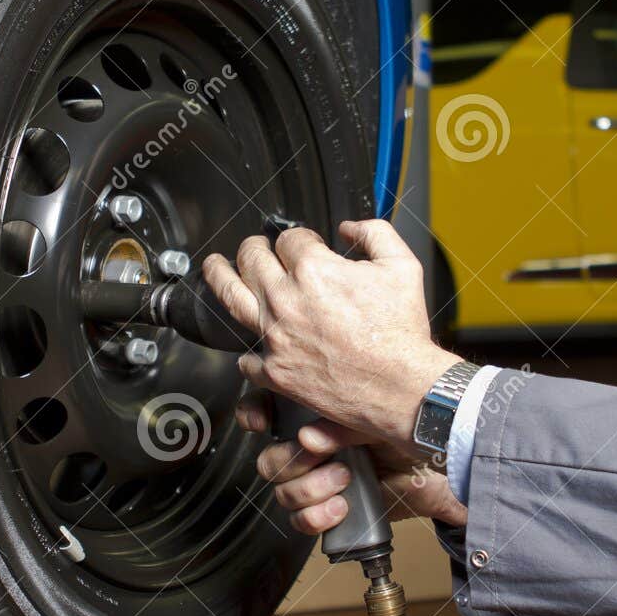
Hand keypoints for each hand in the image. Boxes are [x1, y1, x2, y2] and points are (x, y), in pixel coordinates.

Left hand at [201, 218, 461, 449]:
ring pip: (232, 298)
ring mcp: (276, 337)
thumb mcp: (402, 266)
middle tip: (256, 247)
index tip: (305, 244)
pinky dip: (249, 350)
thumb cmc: (403, 332)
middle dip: (255, 247)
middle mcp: (286, 300)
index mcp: (313, 269)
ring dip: (219, 276)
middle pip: (252, 259)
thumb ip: (374, 233)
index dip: (299, 238)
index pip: (289, 239)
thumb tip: (349, 228)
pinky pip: (248, 358)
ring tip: (214, 266)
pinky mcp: (276, 372)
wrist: (402, 388)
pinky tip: (250, 343)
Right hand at [237, 395, 467, 532]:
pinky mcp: (329, 510)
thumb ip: (344, 421)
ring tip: (343, 480)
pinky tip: (340, 507)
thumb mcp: (377, 415)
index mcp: (318, 412)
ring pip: (283, 490)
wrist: (442, 471)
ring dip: (309, 488)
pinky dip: (316, 516)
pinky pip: (301, 521)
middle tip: (322, 456)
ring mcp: (319, 480)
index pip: (268, 407)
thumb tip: (309, 436)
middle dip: (292, 460)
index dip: (254, 413)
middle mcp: (313, 447)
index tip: (260, 421)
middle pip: (270, 458)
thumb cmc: (414, 432)